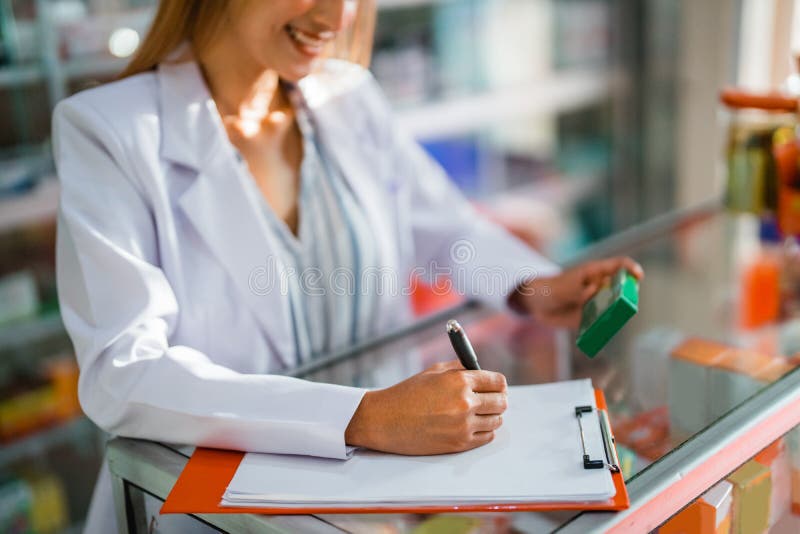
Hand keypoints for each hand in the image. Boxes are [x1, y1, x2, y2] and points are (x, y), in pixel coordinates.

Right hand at [345, 360, 507, 454]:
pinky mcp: (459, 444)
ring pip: (496, 421)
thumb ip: (460, 369)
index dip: (498, 383)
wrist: (384, 421)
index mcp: (459, 381)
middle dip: (498, 399)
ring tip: (478, 412)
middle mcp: (465, 402)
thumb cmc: (406, 394)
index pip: (497, 382)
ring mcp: (463, 425)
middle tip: (490, 399)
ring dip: (491, 416)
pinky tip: (472, 424)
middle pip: (502, 402)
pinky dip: (484, 430)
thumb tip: (481, 371)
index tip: (496, 386)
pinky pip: (487, 437)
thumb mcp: (433, 372)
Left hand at [509, 256, 643, 329]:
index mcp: (596, 273)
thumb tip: (594, 290)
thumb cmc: (551, 288)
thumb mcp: (563, 287)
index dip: (631, 269)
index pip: (620, 266)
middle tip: (620, 304)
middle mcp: (601, 288)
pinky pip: (604, 324)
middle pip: (623, 290)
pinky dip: (605, 328)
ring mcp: (598, 303)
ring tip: (602, 318)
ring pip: (616, 309)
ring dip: (615, 314)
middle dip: (626, 297)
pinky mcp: (593, 318)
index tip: (638, 276)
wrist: (538, 304)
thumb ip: (578, 289)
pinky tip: (596, 331)